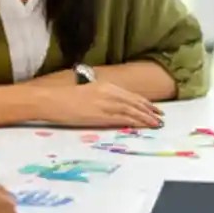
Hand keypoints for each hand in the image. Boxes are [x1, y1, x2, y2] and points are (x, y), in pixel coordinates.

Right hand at [40, 82, 163, 127]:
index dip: (145, 103)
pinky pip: (122, 119)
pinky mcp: (100, 116)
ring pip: (131, 111)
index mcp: (107, 86)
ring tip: (156, 123)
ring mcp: (105, 104)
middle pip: (135, 102)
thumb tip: (115, 105)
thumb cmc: (67, 98)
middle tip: (161, 117)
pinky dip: (135, 122)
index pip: (131, 96)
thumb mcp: (90, 92)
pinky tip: (142, 126)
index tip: (155, 108)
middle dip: (150, 110)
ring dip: (146, 118)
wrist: (52, 100)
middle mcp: (109, 93)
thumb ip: (104, 97)